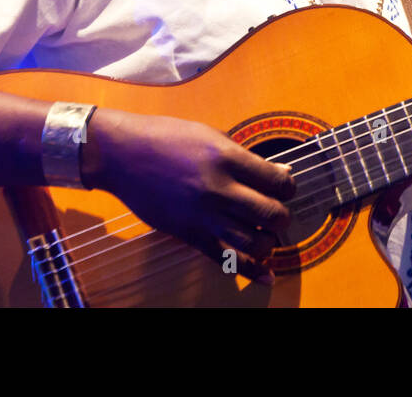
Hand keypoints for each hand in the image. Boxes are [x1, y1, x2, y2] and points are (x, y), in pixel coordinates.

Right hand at [82, 110, 295, 282]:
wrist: (123, 154)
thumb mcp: (211, 136)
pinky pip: (225, 259)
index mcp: (227, 158)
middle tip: (276, 214)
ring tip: (267, 237)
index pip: (276, 181)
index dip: (289, 187)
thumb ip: (246, 158)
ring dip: (268, 243)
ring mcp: (203, 215)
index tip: (285, 189)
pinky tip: (267, 275)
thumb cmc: (167, 138)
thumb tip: (282, 173)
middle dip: (281, 218)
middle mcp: (218, 188)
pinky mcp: (188, 234)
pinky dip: (251, 271)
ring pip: (253, 242)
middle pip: (270, 214)